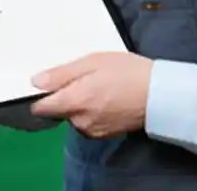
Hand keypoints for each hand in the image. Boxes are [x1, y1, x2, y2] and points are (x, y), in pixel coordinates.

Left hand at [29, 52, 153, 138]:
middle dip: (67, 96)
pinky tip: (108, 98)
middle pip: (59, 110)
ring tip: (100, 86)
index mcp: (74, 101)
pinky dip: (93, 112)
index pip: (40, 108)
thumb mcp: (93, 62)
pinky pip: (88, 123)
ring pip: (74, 117)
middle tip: (86, 77)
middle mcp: (79, 121)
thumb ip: (62, 74)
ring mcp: (92, 131)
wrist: (160, 95)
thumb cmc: (128, 72)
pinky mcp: (104, 134)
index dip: (41, 96)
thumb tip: (36, 82)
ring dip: (80, 104)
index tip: (51, 84)